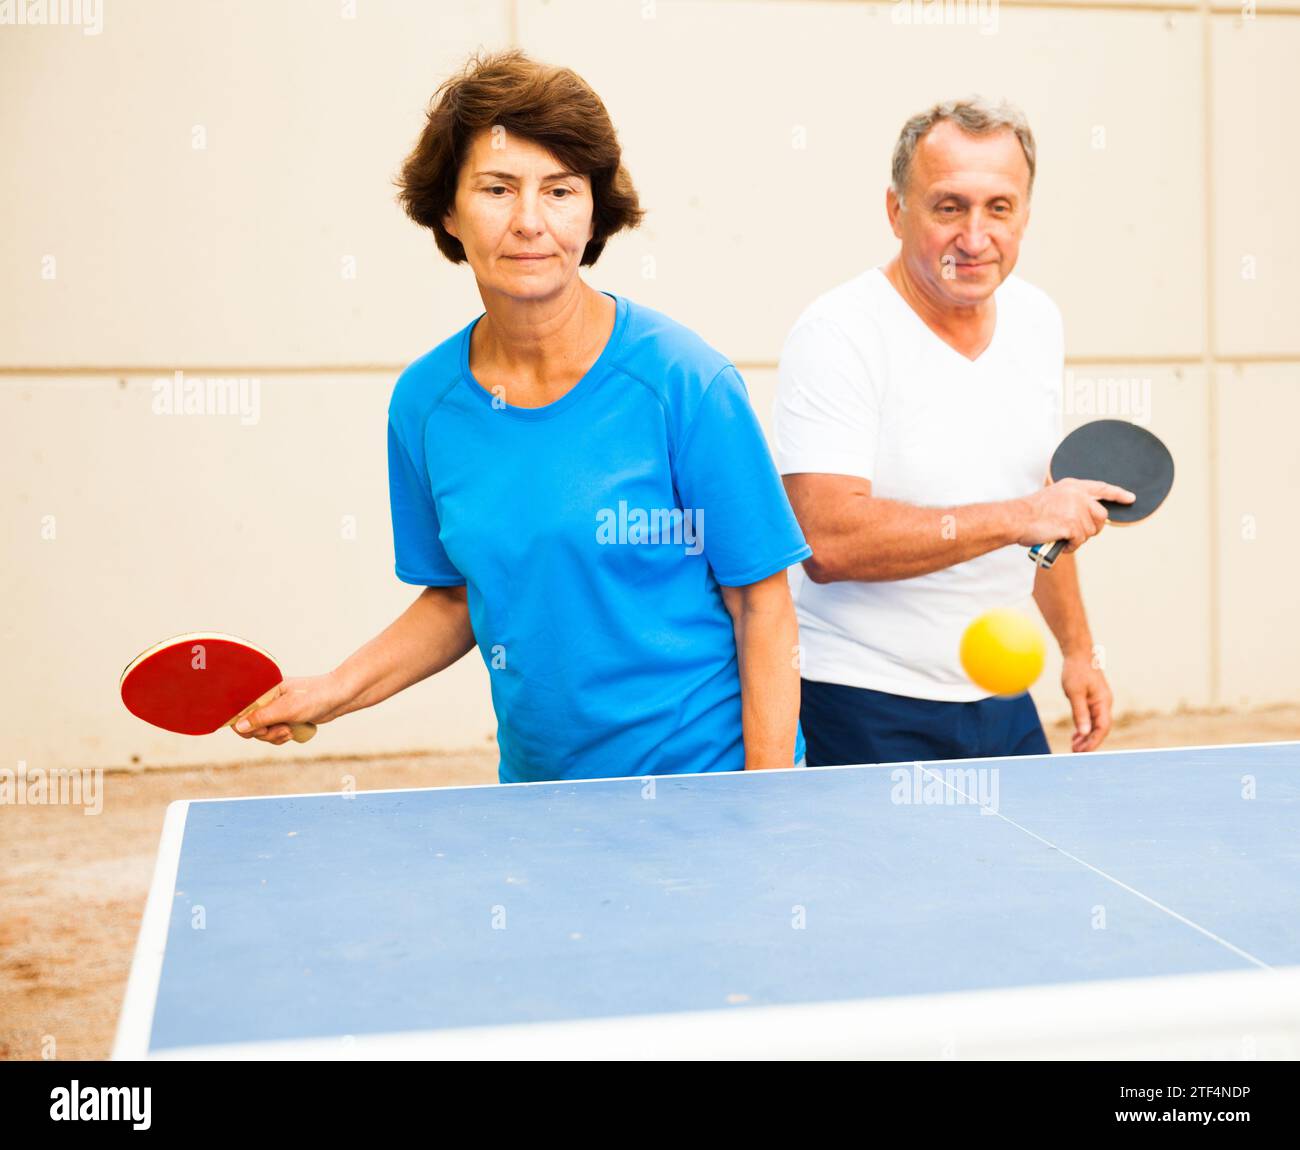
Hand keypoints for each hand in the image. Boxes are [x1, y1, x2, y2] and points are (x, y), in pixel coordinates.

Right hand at [233, 673, 343, 744]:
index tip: (262, 728)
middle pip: (249, 725)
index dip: (244, 724)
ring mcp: (274, 709)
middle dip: (264, 733)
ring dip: (274, 736)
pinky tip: (293, 732)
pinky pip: (273, 734)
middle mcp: (265, 699)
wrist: (338, 697)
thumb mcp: (286, 708)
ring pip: (262, 732)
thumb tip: (238, 726)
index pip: (239, 709)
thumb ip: (262, 717)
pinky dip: (281, 737)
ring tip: (290, 731)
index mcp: (262, 690)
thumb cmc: (314, 697)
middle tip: (282, 729)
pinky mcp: (283, 717)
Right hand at [1017, 479, 1134, 553]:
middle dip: (1092, 528)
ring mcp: (1076, 509)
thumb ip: (1071, 502)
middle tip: (1074, 533)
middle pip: (1101, 516)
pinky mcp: (1073, 524)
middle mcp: (1078, 495)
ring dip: (1077, 539)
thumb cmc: (1029, 513)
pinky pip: (1080, 541)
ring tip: (1059, 536)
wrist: (1015, 519)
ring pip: (1090, 532)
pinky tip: (1058, 542)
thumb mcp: (1053, 498)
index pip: (1102, 488)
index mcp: (1073, 486)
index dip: (1117, 494)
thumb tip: (1087, 519)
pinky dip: (1070, 546)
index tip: (1130, 498)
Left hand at [1061, 653, 1112, 752]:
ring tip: (1074, 747)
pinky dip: (1084, 728)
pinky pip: (1090, 718)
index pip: (1102, 727)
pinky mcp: (1092, 701)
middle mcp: (1104, 704)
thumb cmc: (1076, 671)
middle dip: (1089, 742)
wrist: (1078, 654)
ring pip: (1095, 724)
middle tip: (1075, 752)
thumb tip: (1084, 732)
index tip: (1084, 752)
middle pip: (1100, 728)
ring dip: (1086, 737)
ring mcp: (1099, 702)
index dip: (1094, 741)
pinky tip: (1076, 736)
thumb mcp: (1075, 692)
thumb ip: (1080, 712)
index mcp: (1103, 702)